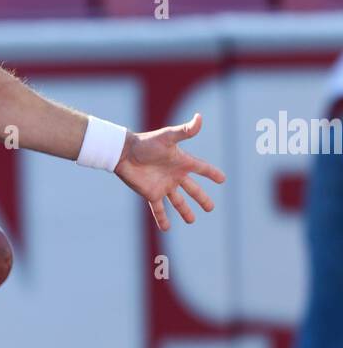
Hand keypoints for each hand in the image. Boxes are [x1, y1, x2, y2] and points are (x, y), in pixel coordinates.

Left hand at [114, 112, 224, 232]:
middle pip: (192, 189)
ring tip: (191, 221)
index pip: (202, 168)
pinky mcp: (151, 194)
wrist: (124, 153)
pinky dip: (162, 219)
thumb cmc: (146, 143)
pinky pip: (158, 209)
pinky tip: (166, 229)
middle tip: (211, 208)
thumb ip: (184, 131)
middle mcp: (174, 175)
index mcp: (181, 162)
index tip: (222, 179)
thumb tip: (200, 118)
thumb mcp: (168, 137)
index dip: (212, 173)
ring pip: (177, 202)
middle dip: (201, 198)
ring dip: (184, 211)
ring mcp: (163, 186)